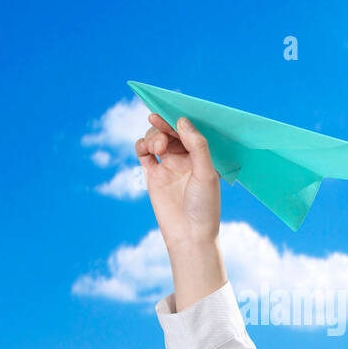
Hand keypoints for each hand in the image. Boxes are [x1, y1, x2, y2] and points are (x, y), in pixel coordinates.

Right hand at [135, 113, 220, 251]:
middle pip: (170, 131)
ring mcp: (168, 165)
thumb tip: (181, 121)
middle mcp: (185, 158)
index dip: (178, 119)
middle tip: (157, 119)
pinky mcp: (152, 175)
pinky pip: (143, 153)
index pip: (188, 130)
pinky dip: (141, 145)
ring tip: (158, 147)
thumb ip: (197, 145)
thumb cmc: (204, 206)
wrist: (189, 235)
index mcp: (201, 155)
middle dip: (163, 124)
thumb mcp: (206, 173)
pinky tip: (145, 149)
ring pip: (155, 139)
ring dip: (153, 136)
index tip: (171, 112)